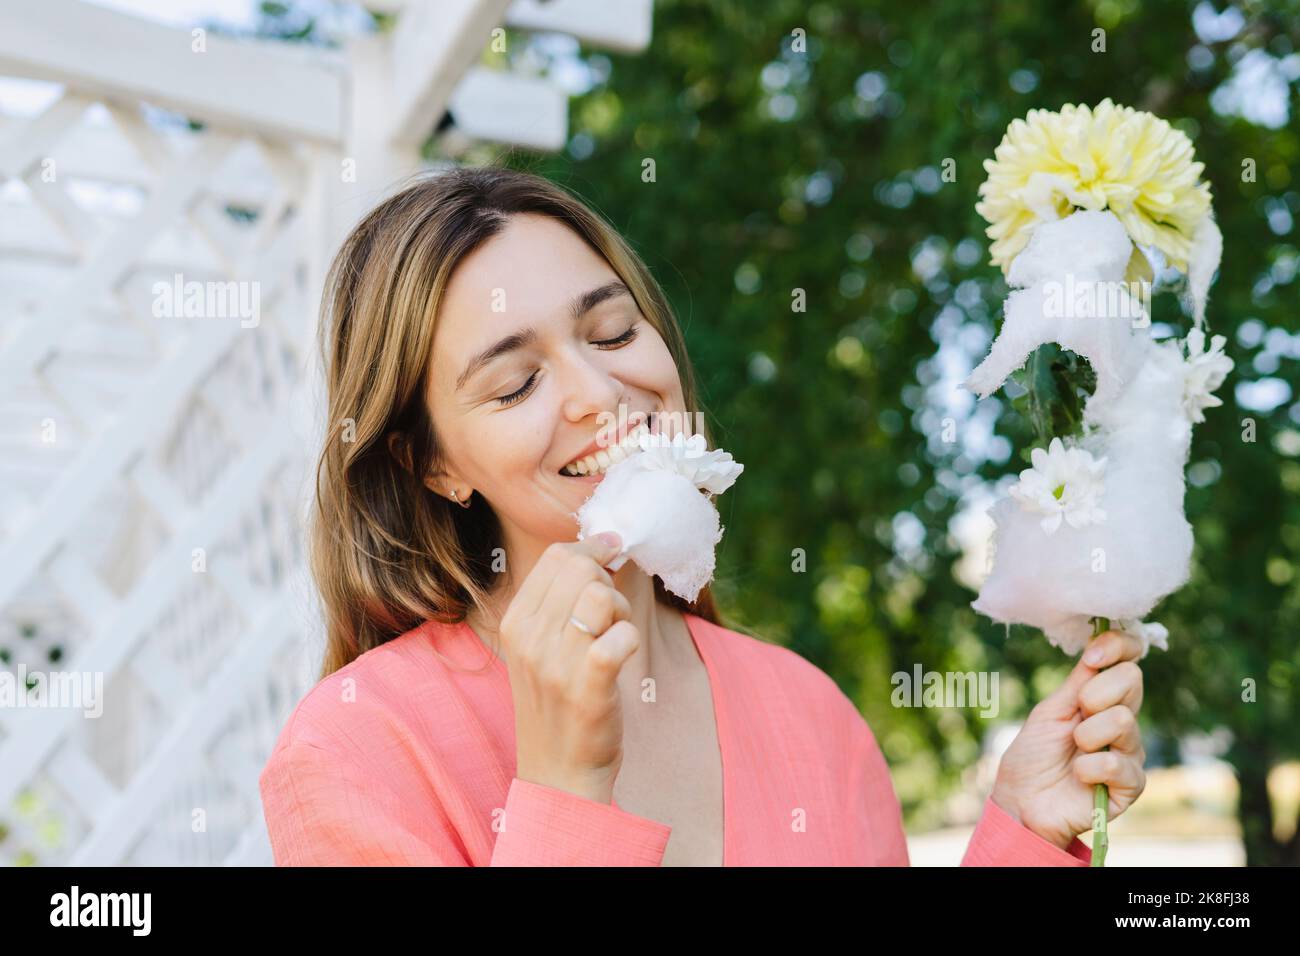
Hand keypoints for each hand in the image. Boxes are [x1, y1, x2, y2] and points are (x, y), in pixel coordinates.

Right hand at [500, 532, 640, 805]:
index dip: (592, 549)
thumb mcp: (542, 647)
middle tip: (611, 616)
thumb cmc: (559, 704)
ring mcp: (556, 664)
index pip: (556, 556)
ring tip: (614, 639)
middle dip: (608, 581)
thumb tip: (603, 545)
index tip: (611, 556)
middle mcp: (529, 639)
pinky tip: (622, 658)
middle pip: (581, 568)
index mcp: (515, 623)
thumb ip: (561, 601)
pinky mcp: (588, 687)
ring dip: (621, 611)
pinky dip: (630, 639)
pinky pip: (621, 634)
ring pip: (602, 595)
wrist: (559, 773)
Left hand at [990, 629, 1147, 849]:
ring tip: (1073, 751)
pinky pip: (1115, 763)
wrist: (1022, 802)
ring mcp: (1130, 751)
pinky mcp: (1132, 784)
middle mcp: (1122, 720)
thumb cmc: (1032, 756)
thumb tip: (1099, 646)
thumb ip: (1078, 684)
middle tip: (1075, 716)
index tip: (1092, 656)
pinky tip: (1078, 777)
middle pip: (1132, 679)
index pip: (1128, 660)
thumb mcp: (1049, 711)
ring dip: (1086, 735)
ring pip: (1123, 720)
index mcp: (1103, 698)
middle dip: (1095, 693)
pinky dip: (1086, 768)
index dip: (1118, 647)